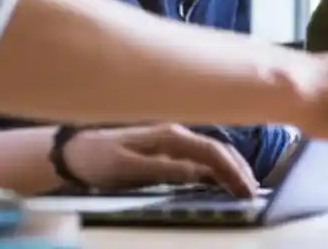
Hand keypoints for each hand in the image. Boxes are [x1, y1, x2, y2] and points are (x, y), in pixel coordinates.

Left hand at [62, 124, 257, 196]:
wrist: (73, 152)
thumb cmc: (97, 159)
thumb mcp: (127, 167)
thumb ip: (163, 168)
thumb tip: (198, 172)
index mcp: (169, 136)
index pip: (211, 151)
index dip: (232, 170)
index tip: (246, 190)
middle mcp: (175, 135)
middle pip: (217, 150)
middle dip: (238, 169)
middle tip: (254, 193)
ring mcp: (171, 142)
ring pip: (210, 154)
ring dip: (229, 169)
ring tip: (245, 188)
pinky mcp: (165, 152)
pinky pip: (198, 160)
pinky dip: (215, 170)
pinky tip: (222, 182)